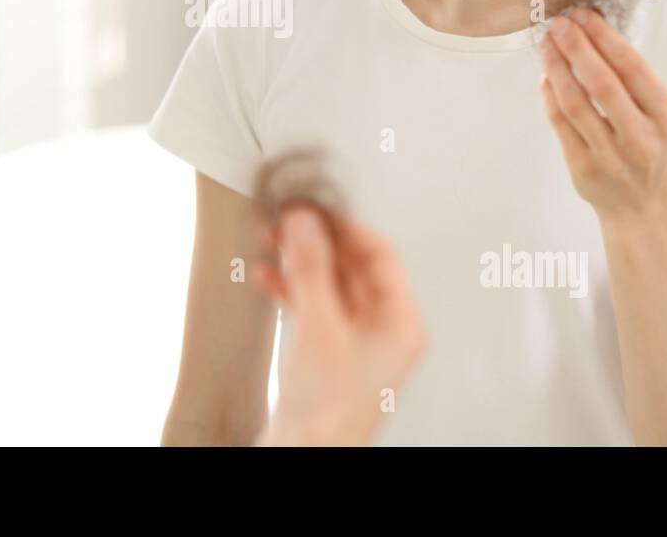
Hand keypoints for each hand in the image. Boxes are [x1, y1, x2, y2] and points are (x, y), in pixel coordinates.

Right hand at [251, 206, 426, 445]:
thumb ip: (310, 266)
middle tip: (287, 219)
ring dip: (299, 262)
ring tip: (271, 240)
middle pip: (352, 267)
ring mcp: (355, 344)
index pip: (380, 254)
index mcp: (400, 323)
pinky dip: (290, 288)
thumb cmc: (325, 411)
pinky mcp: (328, 355)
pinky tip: (266, 275)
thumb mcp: (318, 324)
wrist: (302, 457)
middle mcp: (384, 331)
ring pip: (329, 285)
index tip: (313, 209)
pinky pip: (313, 307)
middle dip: (316, 242)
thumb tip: (306, 220)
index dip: (344, 226)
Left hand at [538, 6, 666, 221]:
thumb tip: (591, 32)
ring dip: (556, 67)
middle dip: (576, 47)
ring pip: (575, 103)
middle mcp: (640, 137)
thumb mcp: (657, 114)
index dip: (603, 37)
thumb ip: (630, 80)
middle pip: (601, 83)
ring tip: (547, 44)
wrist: (644, 207)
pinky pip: (560, 125)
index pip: (631, 67)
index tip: (583, 15)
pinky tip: (546, 75)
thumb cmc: (649, 148)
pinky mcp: (583, 168)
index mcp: (665, 116)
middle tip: (558, 23)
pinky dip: (549, 96)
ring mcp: (610, 155)